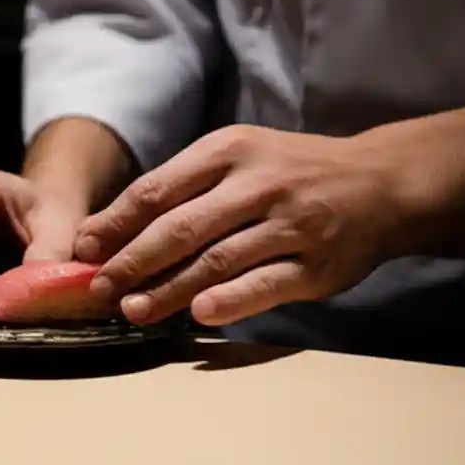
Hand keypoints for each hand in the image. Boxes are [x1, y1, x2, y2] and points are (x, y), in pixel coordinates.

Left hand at [75, 125, 401, 325]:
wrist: (381, 182)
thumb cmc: (289, 174)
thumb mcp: (236, 160)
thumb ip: (177, 191)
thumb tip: (104, 234)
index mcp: (229, 150)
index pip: (157, 190)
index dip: (115, 224)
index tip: (83, 251)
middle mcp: (259, 183)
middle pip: (181, 227)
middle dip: (132, 261)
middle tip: (98, 288)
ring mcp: (291, 224)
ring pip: (217, 261)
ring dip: (169, 289)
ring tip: (132, 310)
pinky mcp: (316, 265)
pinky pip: (265, 285)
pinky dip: (230, 301)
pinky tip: (198, 314)